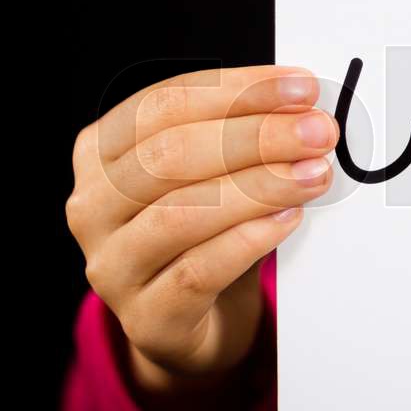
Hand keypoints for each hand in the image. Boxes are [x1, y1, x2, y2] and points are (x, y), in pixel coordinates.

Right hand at [66, 65, 336, 410]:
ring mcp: (112, 266)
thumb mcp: (212, 176)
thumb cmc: (204, 234)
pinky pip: (199, 271)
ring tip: (315, 173)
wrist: (189, 324)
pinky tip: (289, 218)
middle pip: (171, 155)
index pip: (164, 104)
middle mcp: (92, 206)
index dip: (237, 90)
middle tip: (318, 130)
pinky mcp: (146, 317)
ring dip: (259, 186)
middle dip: (256, 136)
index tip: (301, 86)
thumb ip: (242, 137)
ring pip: (182, 214)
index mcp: (101, 153)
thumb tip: (304, 106)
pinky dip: (249, 239)